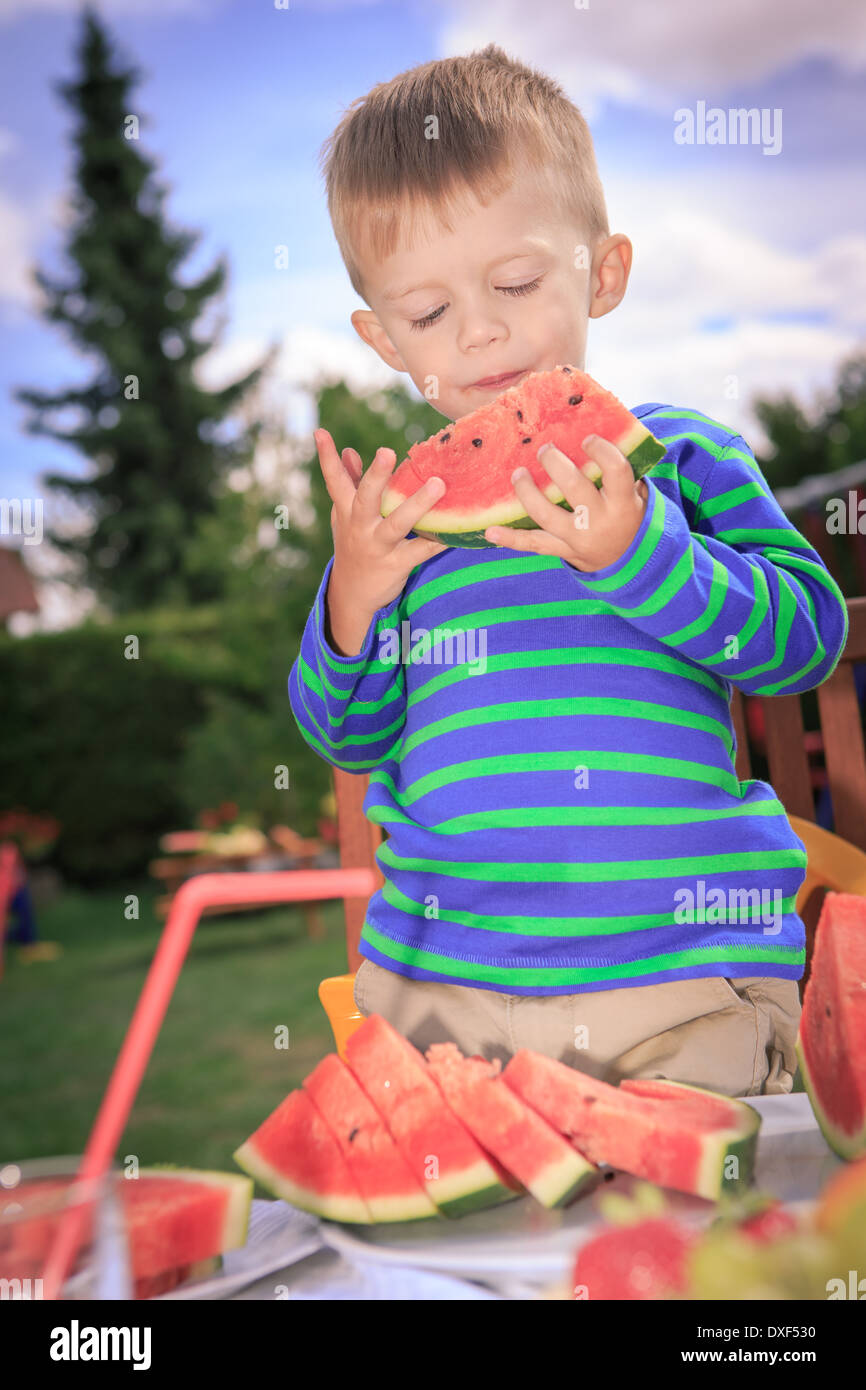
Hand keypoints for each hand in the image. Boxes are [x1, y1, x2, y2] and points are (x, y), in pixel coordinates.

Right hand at [314, 427, 448, 653]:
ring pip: (397, 524)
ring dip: (417, 505)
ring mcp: (378, 546)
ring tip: (438, 484)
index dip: (327, 457)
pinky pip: (421, 550)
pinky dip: (438, 540)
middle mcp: (360, 527)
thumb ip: (349, 484)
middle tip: (387, 451)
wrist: (353, 594)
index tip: (320, 432)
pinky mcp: (397, 565)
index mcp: (347, 511)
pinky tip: (456, 530)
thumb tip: (350, 452)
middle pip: (366, 498)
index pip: (335, 481)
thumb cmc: (354, 545)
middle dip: (376, 476)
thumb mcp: (345, 516)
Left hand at [483, 434, 648, 572]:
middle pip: (574, 487)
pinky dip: (511, 539)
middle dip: (555, 464)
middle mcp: (600, 521)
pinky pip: (534, 544)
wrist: (628, 560)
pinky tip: (490, 532)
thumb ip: (618, 470)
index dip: (600, 450)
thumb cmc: (627, 514)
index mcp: (623, 503)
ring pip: (546, 515)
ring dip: (528, 493)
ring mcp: (579, 538)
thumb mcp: (634, 493)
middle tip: (544, 450)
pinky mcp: (563, 550)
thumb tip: (598, 426)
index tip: (586, 439)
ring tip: (518, 474)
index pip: (615, 470)